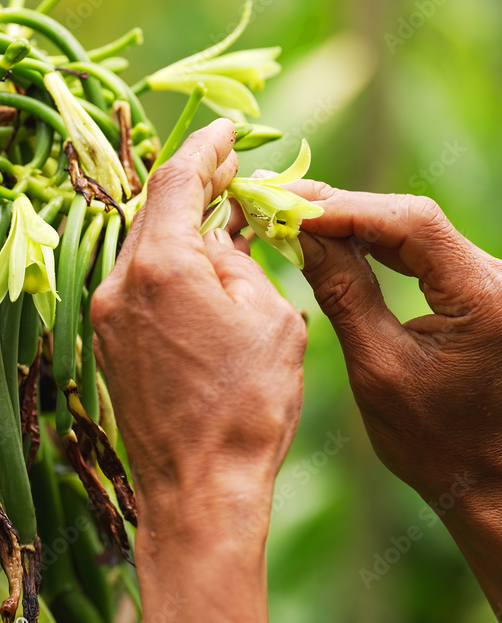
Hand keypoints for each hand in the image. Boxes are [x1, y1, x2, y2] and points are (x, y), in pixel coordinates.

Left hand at [90, 120, 306, 524]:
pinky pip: (139, 287)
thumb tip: (222, 241)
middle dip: (195, 186)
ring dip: (183, 231)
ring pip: (145, 250)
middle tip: (234, 175)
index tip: (231, 131)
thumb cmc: (248, 408)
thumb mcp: (273, 320)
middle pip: (154, 210)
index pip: (178, 180)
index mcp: (163, 266)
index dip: (208, 148)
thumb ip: (242, 263)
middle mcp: (122, 284)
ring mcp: (108, 318)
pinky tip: (202, 278)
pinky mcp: (109, 347)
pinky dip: (169, 269)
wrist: (200, 491)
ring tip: (226, 229)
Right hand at [281, 182, 501, 510]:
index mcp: (485, 299)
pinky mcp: (487, 291)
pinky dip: (383, 248)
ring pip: (420, 231)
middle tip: (285, 205)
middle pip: (416, 220)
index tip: (294, 209)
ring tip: (301, 220)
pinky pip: (428, 254)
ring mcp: (499, 282)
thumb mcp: (377, 369)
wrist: (484, 479)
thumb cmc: (431, 441)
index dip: (350, 208)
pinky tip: (341, 243)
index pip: (414, 223)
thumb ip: (344, 294)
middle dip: (348, 211)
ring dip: (361, 225)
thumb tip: (302, 236)